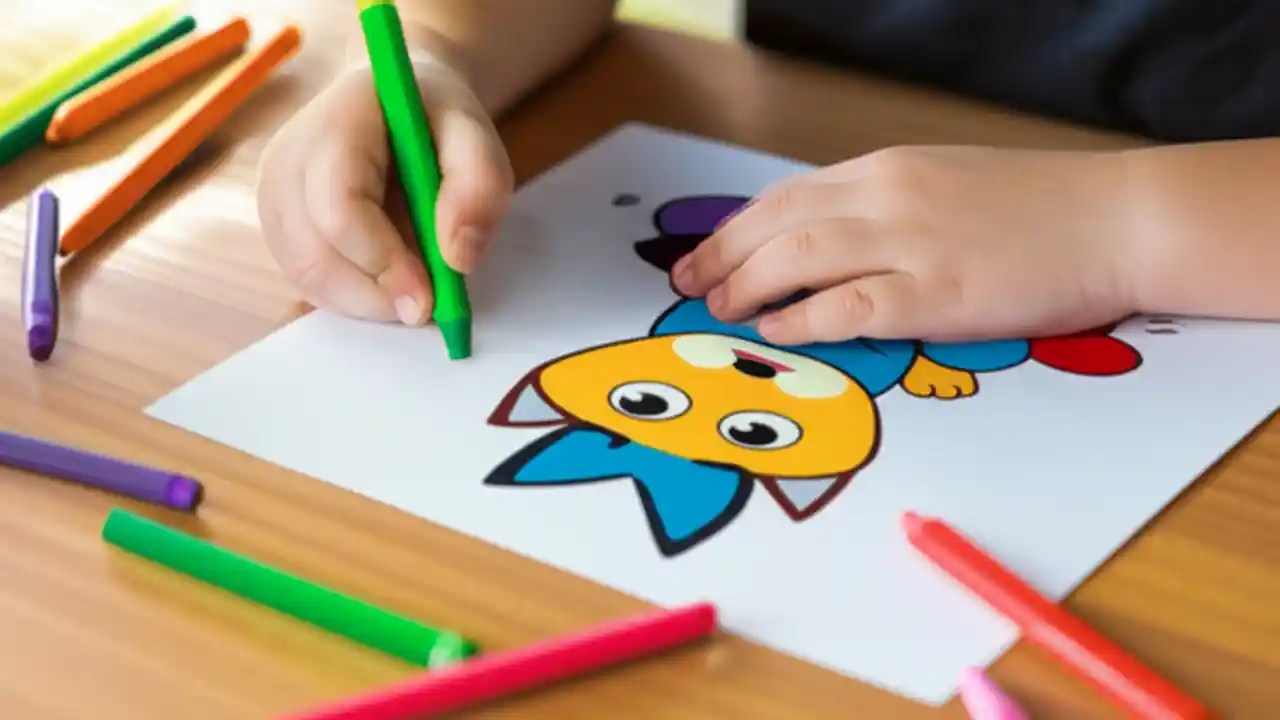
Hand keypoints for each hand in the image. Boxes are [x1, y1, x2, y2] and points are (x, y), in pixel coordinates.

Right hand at [258, 55, 511, 324]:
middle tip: (427, 308)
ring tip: (412, 289)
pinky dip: (352, 296)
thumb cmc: (433, 119)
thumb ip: (479, 185)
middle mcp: (287, 158)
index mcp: (335, 122)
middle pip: (315, 251)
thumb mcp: (475, 134)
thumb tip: (458, 257)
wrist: (390, 101)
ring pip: (307, 275)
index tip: (427, 300)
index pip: (340, 205)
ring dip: (365, 301)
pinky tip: (387, 282)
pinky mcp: (276, 224)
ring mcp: (271, 193)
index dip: (382, 260)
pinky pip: (306, 280)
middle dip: (376, 294)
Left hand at [671, 146, 1141, 343]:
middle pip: (776, 223)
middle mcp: (887, 198)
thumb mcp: (946, 185)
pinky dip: (802, 319)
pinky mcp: (937, 293)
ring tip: (718, 313)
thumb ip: (885, 206)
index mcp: (887, 170)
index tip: (704, 256)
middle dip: (721, 257)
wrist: (1117, 219)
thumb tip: (827, 237)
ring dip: (747, 286)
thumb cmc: (1038, 208)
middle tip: (688, 288)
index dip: (734, 229)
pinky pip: (849, 307)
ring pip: (798, 257)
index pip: (786, 197)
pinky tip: (774, 333)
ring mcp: (911, 244)